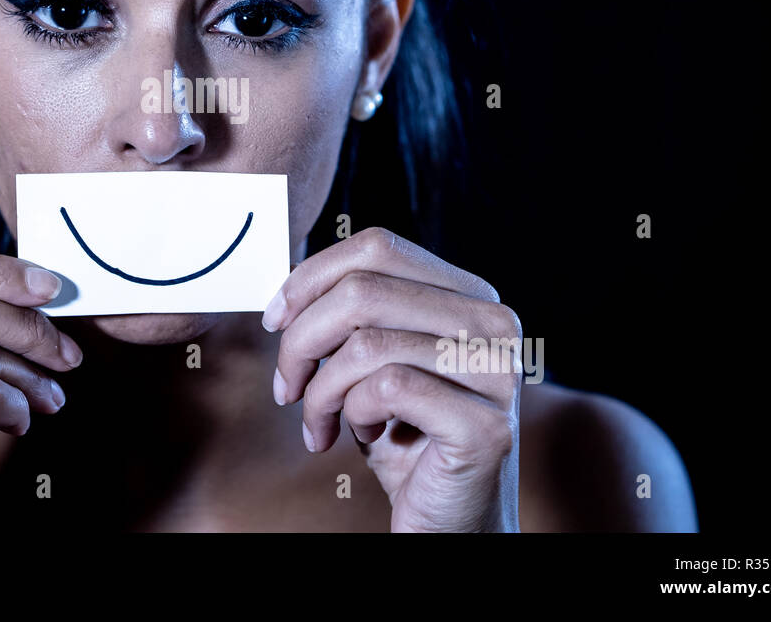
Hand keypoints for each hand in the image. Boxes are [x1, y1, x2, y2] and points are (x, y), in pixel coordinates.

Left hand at [264, 227, 520, 531]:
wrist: (448, 522)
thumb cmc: (403, 438)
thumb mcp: (371, 362)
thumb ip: (350, 315)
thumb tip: (288, 289)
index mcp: (470, 295)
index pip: (378, 247)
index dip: (310, 278)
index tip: (274, 320)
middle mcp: (494, 324)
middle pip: (363, 291)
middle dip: (302, 340)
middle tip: (286, 385)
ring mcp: (496, 372)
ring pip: (366, 344)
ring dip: (321, 391)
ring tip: (320, 421)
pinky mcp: (485, 425)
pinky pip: (385, 389)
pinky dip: (352, 414)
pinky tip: (363, 436)